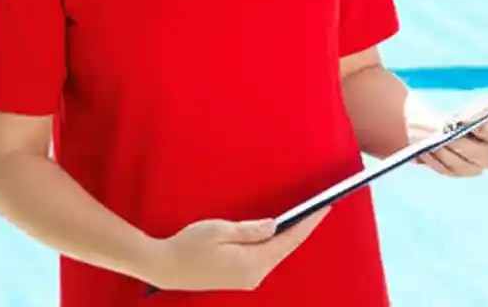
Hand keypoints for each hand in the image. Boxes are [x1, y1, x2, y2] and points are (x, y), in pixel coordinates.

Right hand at [140, 207, 329, 292]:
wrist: (164, 267)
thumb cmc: (187, 246)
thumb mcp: (220, 230)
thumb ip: (250, 230)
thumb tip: (275, 227)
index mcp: (251, 263)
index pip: (289, 241)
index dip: (308, 223)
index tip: (324, 208)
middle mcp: (253, 275)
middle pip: (286, 248)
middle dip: (302, 228)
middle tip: (319, 207)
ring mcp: (247, 279)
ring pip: (276, 254)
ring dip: (289, 236)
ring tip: (304, 217)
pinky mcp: (240, 278)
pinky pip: (264, 258)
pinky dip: (274, 245)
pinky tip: (279, 233)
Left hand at [412, 96, 487, 176]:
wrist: (448, 128)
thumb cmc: (470, 114)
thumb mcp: (486, 105)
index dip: (486, 129)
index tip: (475, 122)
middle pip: (478, 153)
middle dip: (462, 142)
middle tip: (447, 133)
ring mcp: (474, 167)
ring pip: (459, 162)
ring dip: (445, 151)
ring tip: (433, 142)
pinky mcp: (457, 173)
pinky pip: (446, 168)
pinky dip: (435, 159)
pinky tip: (426, 152)